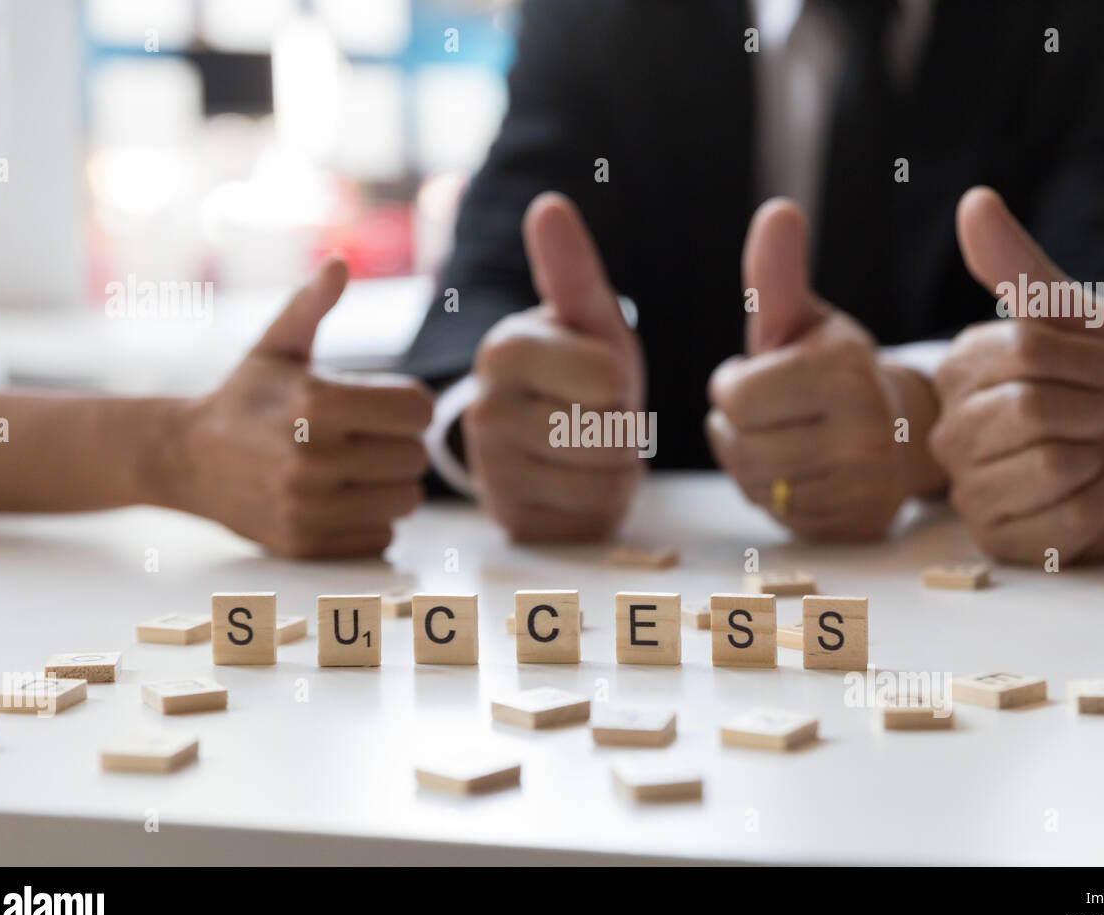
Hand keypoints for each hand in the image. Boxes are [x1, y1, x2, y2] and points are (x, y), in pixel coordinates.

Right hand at [163, 257, 432, 557]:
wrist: (186, 460)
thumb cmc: (246, 396)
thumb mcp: (276, 345)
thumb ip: (311, 305)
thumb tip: (339, 264)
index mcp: (316, 404)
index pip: (418, 410)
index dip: (406, 405)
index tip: (380, 405)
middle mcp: (313, 460)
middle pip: (415, 458)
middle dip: (397, 444)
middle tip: (363, 438)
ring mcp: (308, 508)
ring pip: (405, 501)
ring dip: (388, 484)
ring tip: (353, 468)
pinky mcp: (305, 543)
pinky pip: (381, 537)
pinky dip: (369, 520)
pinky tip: (338, 499)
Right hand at [464, 192, 644, 540]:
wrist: (547, 438)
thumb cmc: (578, 368)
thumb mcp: (587, 318)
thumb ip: (572, 270)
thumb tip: (548, 205)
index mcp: (503, 350)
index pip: (606, 380)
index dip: (620, 382)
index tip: (596, 375)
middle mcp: (483, 411)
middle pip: (607, 436)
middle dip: (619, 428)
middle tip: (592, 416)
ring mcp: (491, 472)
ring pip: (603, 482)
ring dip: (614, 468)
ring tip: (586, 448)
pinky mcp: (511, 520)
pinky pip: (590, 521)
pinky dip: (600, 506)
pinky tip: (576, 484)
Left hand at [705, 199, 942, 539]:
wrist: (901, 425)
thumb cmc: (833, 366)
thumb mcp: (803, 318)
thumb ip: (776, 276)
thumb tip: (777, 212)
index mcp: (846, 371)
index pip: (735, 398)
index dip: (733, 384)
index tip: (759, 373)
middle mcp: (864, 432)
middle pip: (740, 447)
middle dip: (738, 426)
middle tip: (770, 410)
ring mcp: (866, 485)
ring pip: (754, 485)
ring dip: (750, 462)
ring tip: (783, 435)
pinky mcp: (861, 523)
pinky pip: (781, 516)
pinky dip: (777, 495)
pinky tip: (802, 469)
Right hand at [929, 187, 1103, 563]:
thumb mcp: (1081, 321)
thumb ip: (1022, 271)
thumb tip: (974, 201)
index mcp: (960, 371)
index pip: (1025, 353)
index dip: (1087, 360)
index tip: (1097, 371)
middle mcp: (950, 432)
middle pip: (1033, 411)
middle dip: (1094, 410)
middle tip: (1094, 418)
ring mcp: (971, 492)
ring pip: (1051, 466)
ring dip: (1099, 459)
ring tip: (1089, 457)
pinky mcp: (1001, 543)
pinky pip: (1065, 520)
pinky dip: (1103, 505)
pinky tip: (1091, 496)